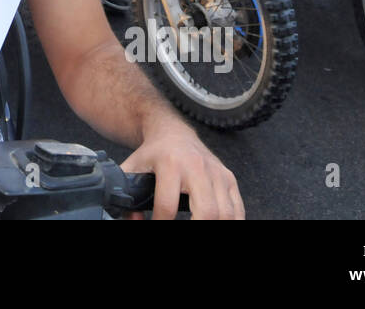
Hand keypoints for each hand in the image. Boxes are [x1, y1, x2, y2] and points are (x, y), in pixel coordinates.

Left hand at [121, 119, 243, 219]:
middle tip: (183, 231)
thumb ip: (127, 195)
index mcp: (170, 164)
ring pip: (225, 213)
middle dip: (196, 228)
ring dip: (214, 226)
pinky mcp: (229, 178)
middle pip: (206, 211)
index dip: (160, 224)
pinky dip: (231, 222)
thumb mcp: (132, 168)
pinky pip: (237, 209)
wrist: (172, 132)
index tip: (154, 225)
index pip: (167, 206)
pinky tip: (216, 224)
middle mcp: (197, 167)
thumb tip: (133, 220)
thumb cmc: (152, 154)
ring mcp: (216, 173)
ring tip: (198, 228)